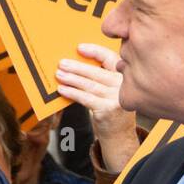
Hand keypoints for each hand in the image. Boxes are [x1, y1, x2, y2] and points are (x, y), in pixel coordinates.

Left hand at [55, 43, 140, 172]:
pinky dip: (72, 92)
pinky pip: (86, 98)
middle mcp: (123, 86)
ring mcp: (117, 98)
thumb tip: (74, 65)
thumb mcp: (110, 91)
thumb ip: (100, 78)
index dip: (95, 51)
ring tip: (59, 74)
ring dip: (72, 79)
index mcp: (124, 77)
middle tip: (62, 63)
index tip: (79, 48)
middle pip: (97, 72)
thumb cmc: (110, 109)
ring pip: (90, 85)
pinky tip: (62, 89)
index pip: (110, 58)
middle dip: (77, 66)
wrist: (119, 135)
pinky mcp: (108, 109)